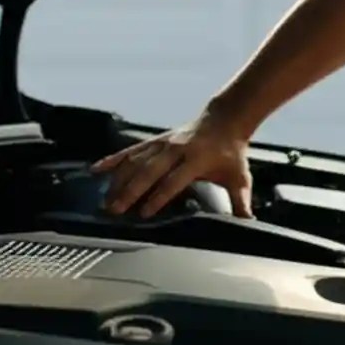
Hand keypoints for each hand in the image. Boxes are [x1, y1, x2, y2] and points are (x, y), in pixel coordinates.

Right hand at [90, 109, 254, 218]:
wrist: (224, 121)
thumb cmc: (231, 153)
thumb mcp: (239, 178)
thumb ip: (240, 202)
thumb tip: (247, 223)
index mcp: (197, 159)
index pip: (175, 180)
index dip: (160, 196)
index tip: (145, 212)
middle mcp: (177, 149)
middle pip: (150, 170)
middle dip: (132, 191)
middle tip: (116, 209)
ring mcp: (163, 143)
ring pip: (136, 161)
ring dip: (119, 180)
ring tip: (106, 200)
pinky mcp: (155, 140)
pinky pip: (130, 150)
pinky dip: (113, 160)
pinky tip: (97, 170)